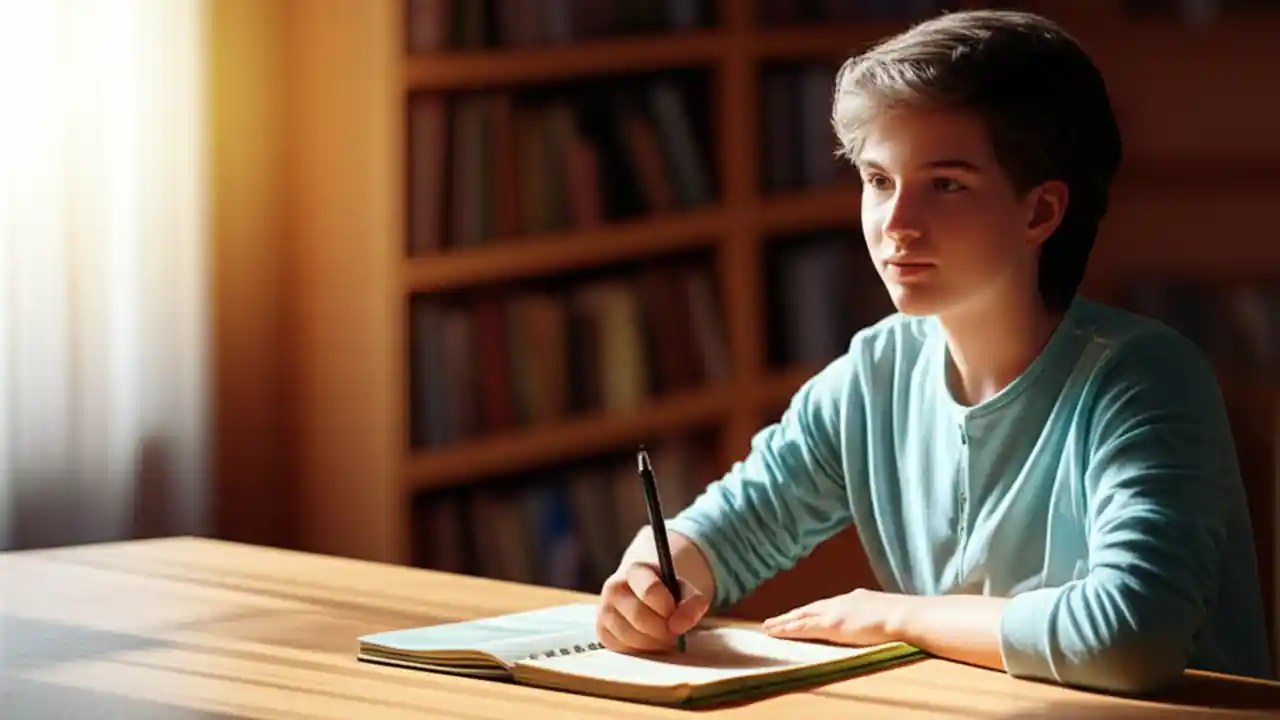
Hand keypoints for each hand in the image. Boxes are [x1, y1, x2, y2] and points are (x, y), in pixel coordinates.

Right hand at [597, 561, 710, 652]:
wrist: (642, 589)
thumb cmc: (666, 590)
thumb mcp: (683, 588)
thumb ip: (692, 602)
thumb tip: (680, 626)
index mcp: (635, 571)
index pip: (650, 591)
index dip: (669, 609)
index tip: (679, 617)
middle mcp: (614, 588)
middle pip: (640, 617)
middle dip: (663, 630)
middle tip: (675, 633)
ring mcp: (604, 610)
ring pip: (631, 636)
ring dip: (654, 643)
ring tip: (665, 636)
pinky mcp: (602, 632)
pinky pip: (624, 649)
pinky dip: (641, 650)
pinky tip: (650, 640)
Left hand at [762, 588, 910, 646]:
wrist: (901, 615)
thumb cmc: (900, 617)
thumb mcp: (884, 612)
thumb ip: (874, 615)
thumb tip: (877, 621)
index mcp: (853, 599)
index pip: (826, 605)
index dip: (811, 610)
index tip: (801, 614)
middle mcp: (839, 602)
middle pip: (809, 608)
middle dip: (791, 614)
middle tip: (774, 620)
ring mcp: (833, 612)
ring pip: (800, 616)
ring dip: (783, 622)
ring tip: (767, 627)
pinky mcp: (829, 624)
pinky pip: (802, 627)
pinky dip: (787, 629)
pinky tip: (775, 632)